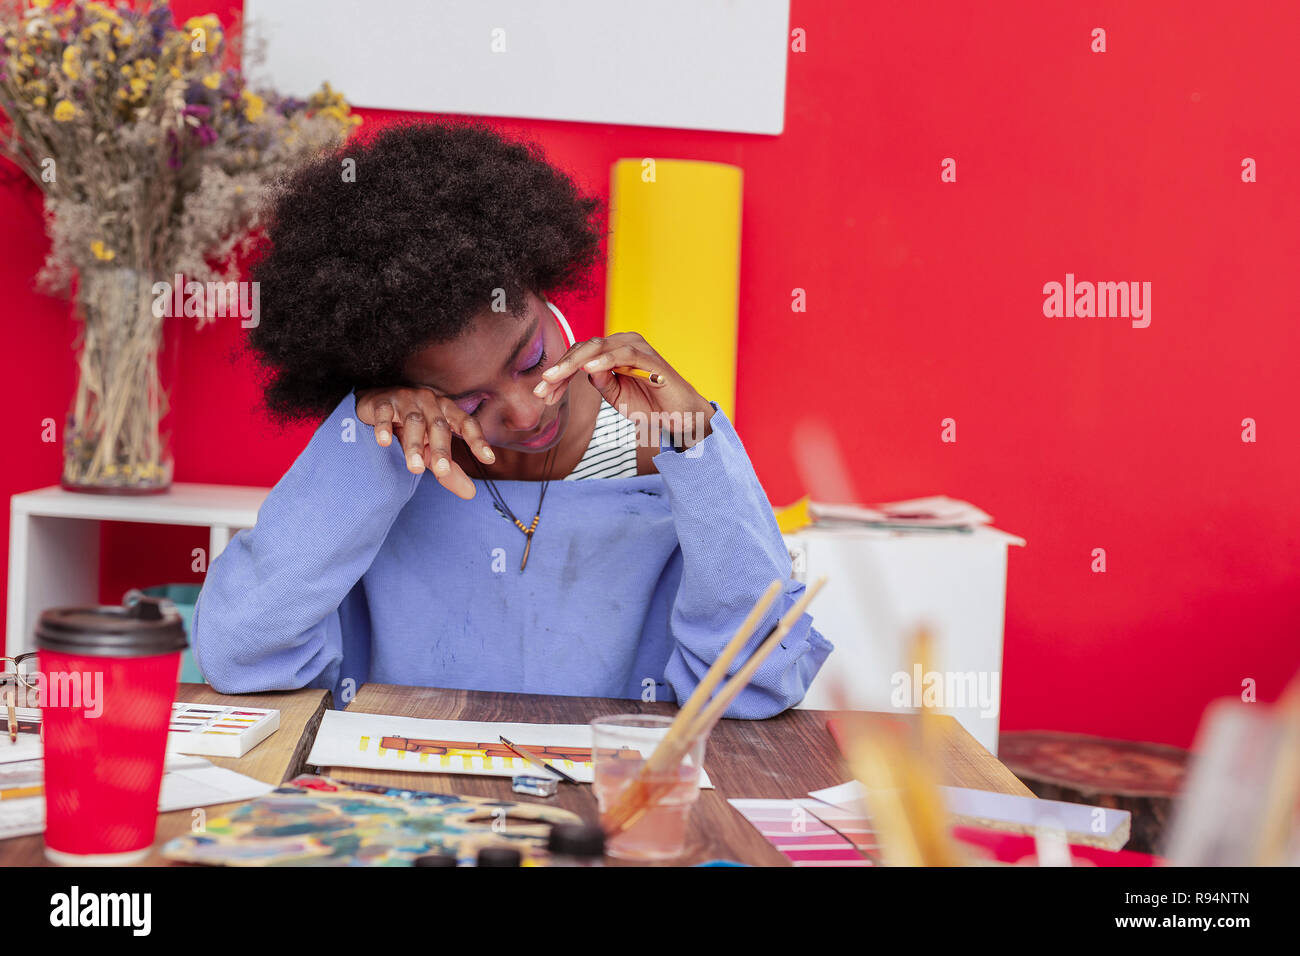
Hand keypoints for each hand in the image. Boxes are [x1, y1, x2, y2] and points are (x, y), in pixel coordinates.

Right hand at [354, 386, 493, 498]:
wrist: (377, 407)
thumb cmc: (411, 430)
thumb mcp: (432, 450)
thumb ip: (450, 470)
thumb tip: (471, 494)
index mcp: (447, 411)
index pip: (467, 423)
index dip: (478, 440)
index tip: (489, 460)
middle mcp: (430, 402)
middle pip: (439, 426)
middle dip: (441, 450)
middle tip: (442, 472)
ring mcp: (407, 400)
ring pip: (414, 422)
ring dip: (414, 445)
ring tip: (415, 469)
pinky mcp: (383, 402)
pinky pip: (385, 413)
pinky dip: (384, 427)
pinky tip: (384, 442)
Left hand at [531, 332, 713, 446]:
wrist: (680, 417)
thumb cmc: (649, 404)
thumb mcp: (616, 396)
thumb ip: (600, 382)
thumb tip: (583, 371)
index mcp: (613, 350)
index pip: (579, 355)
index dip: (558, 372)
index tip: (542, 394)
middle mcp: (624, 343)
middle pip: (584, 349)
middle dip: (560, 368)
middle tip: (542, 387)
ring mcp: (637, 347)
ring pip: (598, 348)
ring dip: (574, 364)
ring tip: (555, 379)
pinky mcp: (650, 359)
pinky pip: (624, 355)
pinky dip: (605, 361)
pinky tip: (588, 371)